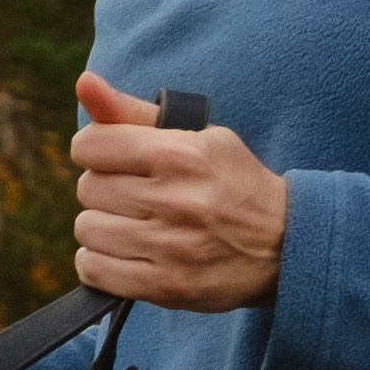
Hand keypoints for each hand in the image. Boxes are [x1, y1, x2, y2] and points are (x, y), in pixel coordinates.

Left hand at [69, 74, 283, 311]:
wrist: (285, 245)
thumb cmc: (233, 182)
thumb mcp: (197, 136)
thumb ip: (134, 112)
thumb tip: (84, 83)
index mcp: (180, 154)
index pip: (91, 145)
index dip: (95, 151)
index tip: (112, 159)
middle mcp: (174, 200)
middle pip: (88, 188)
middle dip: (104, 189)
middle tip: (134, 195)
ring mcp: (170, 247)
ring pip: (88, 229)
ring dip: (102, 227)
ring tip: (132, 225)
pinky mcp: (167, 286)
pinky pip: (95, 270)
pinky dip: (100, 262)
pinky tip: (125, 253)